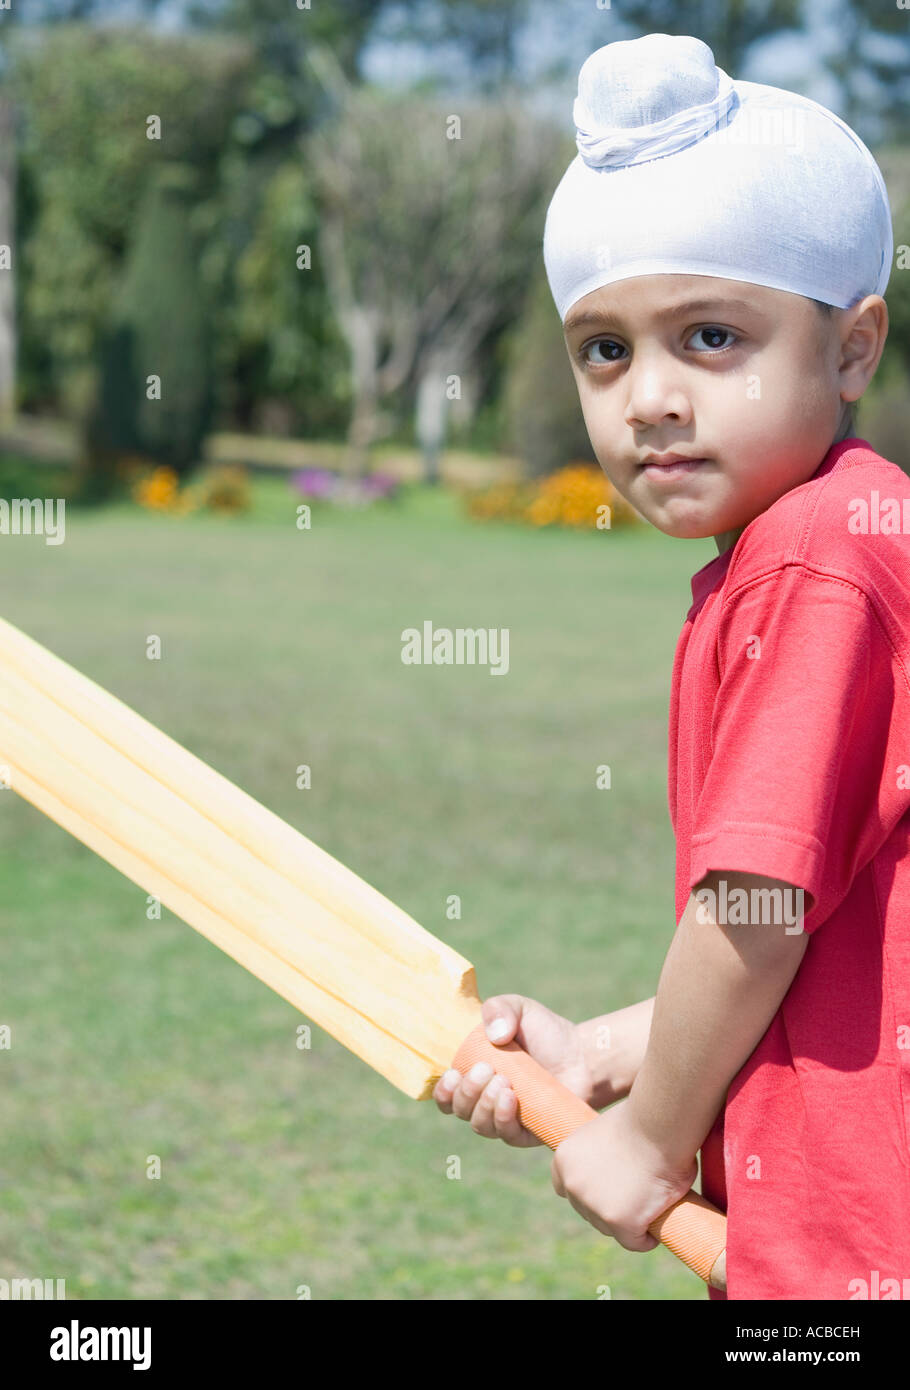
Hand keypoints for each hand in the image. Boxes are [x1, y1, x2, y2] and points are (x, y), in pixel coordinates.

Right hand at [433, 994, 591, 1147]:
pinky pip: (506, 1135)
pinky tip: (511, 1099)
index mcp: (475, 1073)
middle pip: (459, 1109)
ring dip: (485, 1104)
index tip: (452, 1075)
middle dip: (466, 1092)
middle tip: (486, 1070)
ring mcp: (505, 1118)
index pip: (446, 1092)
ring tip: (503, 1083)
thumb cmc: (547, 1033)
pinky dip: (503, 1118)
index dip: (443, 1090)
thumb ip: (500, 1008)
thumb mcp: (520, 1009)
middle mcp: (485, 1099)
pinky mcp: (526, 1132)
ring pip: (480, 1124)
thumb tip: (494, 1034)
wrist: (583, 1055)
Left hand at [550, 1098, 696, 1251]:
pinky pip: (634, 1242)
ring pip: (610, 1228)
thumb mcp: (602, 1134)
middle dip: (607, 1208)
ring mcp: (595, 1206)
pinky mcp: (620, 1222)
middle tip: (633, 1197)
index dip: (587, 1190)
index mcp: (564, 1159)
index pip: (566, 1187)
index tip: (606, 1189)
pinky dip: (645, 1239)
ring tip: (647, 1205)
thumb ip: (596, 1156)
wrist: (659, 1126)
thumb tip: (606, 1175)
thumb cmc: (640, 1122)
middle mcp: (572, 1185)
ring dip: (626, 1223)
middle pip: (588, 1211)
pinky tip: (656, 1229)